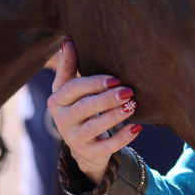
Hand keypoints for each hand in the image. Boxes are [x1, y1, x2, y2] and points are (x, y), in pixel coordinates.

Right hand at [47, 37, 141, 185]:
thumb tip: (67, 40)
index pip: (73, 89)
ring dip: (114, 116)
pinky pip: (106, 147)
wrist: (84, 145)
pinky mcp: (87, 154)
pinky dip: (122, 138)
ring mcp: (73, 139)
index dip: (94, 83)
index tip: (115, 78)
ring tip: (133, 105)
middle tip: (128, 90)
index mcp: (57, 100)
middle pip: (84, 108)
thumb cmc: (79, 107)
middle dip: (107, 99)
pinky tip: (137, 127)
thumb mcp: (70, 88)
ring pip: (94, 128)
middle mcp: (61, 120)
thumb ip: (69, 66)